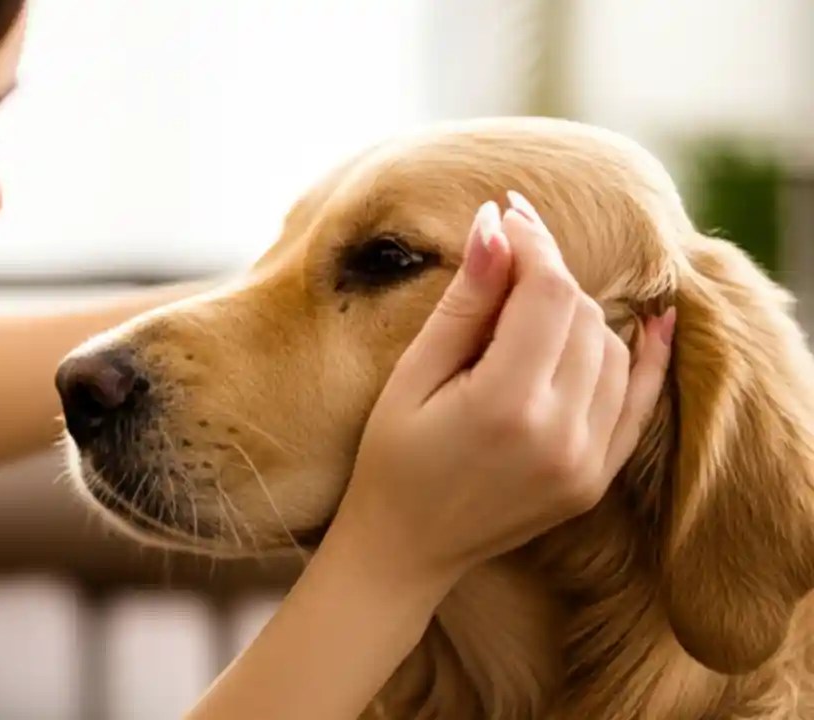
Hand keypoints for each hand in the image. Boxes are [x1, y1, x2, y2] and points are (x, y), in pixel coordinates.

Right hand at [339, 191, 674, 582]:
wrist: (404, 549)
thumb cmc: (389, 459)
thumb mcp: (412, 376)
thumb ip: (464, 302)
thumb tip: (495, 224)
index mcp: (505, 404)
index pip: (547, 293)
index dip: (533, 242)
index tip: (509, 212)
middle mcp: (560, 434)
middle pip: (581, 315)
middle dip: (547, 274)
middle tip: (507, 256)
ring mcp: (586, 461)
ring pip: (610, 349)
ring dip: (576, 315)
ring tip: (526, 311)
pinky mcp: (596, 477)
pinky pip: (639, 403)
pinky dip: (643, 359)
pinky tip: (653, 321)